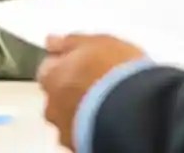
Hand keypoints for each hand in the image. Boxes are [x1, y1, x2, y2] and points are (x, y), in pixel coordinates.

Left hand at [36, 34, 144, 150]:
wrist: (134, 111)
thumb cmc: (116, 75)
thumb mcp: (98, 43)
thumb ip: (71, 42)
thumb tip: (53, 41)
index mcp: (51, 77)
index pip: (49, 69)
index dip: (67, 64)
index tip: (82, 62)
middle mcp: (53, 107)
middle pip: (58, 96)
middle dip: (73, 91)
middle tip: (100, 84)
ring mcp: (66, 130)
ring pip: (70, 118)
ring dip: (83, 112)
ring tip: (111, 105)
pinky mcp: (82, 146)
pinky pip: (84, 135)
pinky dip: (94, 129)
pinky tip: (112, 121)